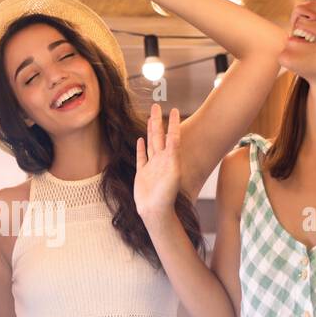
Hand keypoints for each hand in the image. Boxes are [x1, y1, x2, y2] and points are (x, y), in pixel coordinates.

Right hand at [135, 103, 182, 218]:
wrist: (156, 210)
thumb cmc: (166, 195)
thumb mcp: (173, 172)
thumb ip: (173, 155)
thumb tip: (175, 138)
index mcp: (170, 158)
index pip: (171, 136)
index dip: (172, 123)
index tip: (173, 109)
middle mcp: (161, 160)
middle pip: (158, 135)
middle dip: (158, 121)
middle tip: (156, 106)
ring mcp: (152, 166)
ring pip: (151, 143)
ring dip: (150, 130)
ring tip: (150, 118)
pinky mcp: (142, 173)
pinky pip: (142, 157)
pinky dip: (141, 148)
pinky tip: (140, 139)